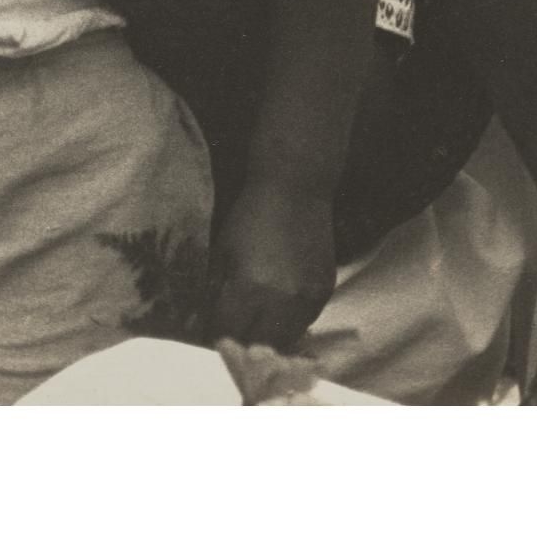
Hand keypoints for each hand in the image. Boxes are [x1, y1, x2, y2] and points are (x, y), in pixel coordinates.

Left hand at [209, 177, 335, 352]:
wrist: (296, 190)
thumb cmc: (250, 216)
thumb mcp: (223, 251)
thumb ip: (219, 291)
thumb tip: (212, 320)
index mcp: (248, 290)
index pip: (228, 334)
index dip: (219, 337)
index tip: (216, 337)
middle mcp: (279, 301)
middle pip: (257, 346)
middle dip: (243, 346)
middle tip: (236, 339)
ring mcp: (305, 299)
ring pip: (285, 340)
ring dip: (269, 340)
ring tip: (259, 332)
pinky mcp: (323, 292)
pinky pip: (305, 322)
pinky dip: (291, 323)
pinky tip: (281, 312)